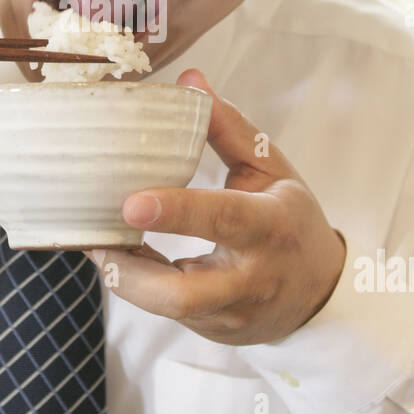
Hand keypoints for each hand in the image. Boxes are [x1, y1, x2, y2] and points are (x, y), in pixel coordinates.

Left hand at [89, 69, 346, 345]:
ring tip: (97, 242)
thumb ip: (228, 127)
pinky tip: (118, 257)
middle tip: (94, 238)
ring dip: (124, 278)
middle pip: (184, 295)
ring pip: (167, 310)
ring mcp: (231, 314)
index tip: (131, 203)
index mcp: (270, 225)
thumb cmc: (289, 219)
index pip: (223, 219)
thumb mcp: (270, 168)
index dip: (177, 213)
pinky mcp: (213, 332)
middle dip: (132, 272)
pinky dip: (137, 285)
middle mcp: (252, 277)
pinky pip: (165, 314)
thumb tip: (189, 80)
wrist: (320, 293)